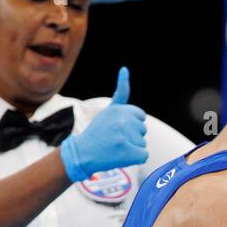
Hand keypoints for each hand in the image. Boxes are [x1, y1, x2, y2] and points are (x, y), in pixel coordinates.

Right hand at [60, 67, 147, 181]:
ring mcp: (125, 137)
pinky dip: (135, 158)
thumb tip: (125, 68)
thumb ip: (121, 93)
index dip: (132, 124)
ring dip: (132, 147)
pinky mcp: (129, 152)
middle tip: (115, 139)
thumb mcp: (109, 110)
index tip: (117, 128)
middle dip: (132, 135)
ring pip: (142, 143)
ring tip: (115, 147)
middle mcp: (122, 121)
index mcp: (118, 110)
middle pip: (142, 130)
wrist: (83, 153)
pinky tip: (121, 156)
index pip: (140, 116)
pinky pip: (144, 155)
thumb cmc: (98, 132)